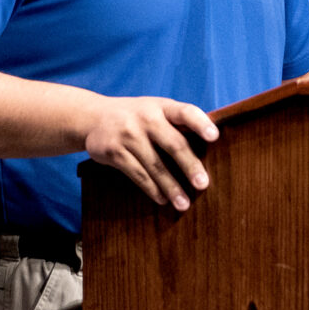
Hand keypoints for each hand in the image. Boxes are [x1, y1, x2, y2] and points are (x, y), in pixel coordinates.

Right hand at [83, 97, 218, 209]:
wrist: (94, 117)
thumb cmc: (137, 117)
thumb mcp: (156, 110)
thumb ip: (178, 124)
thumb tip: (211, 149)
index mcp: (162, 106)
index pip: (185, 112)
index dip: (200, 123)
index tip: (214, 137)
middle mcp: (145, 117)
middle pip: (173, 143)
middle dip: (190, 166)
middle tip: (203, 184)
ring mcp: (128, 134)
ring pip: (155, 165)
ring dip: (171, 187)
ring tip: (184, 204)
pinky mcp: (113, 151)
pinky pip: (137, 174)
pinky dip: (152, 189)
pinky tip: (162, 199)